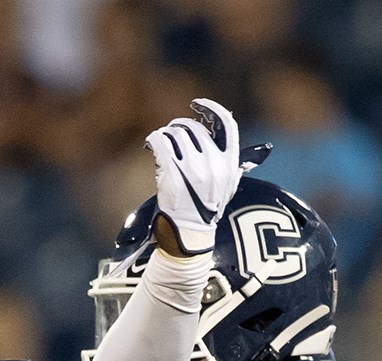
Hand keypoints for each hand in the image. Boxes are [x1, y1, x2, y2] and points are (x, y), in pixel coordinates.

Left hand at [145, 98, 251, 255]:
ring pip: (176, 133)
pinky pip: (160, 143)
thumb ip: (230, 166)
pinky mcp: (172, 174)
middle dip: (180, 126)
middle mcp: (213, 164)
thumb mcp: (226, 188)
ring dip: (165, 133)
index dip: (212, 108)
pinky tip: (151, 145)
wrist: (189, 234)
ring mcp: (193, 169)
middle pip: (195, 128)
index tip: (198, 105)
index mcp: (230, 164)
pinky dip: (154, 140)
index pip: (227, 125)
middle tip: (171, 133)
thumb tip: (230, 143)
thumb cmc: (205, 212)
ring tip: (160, 142)